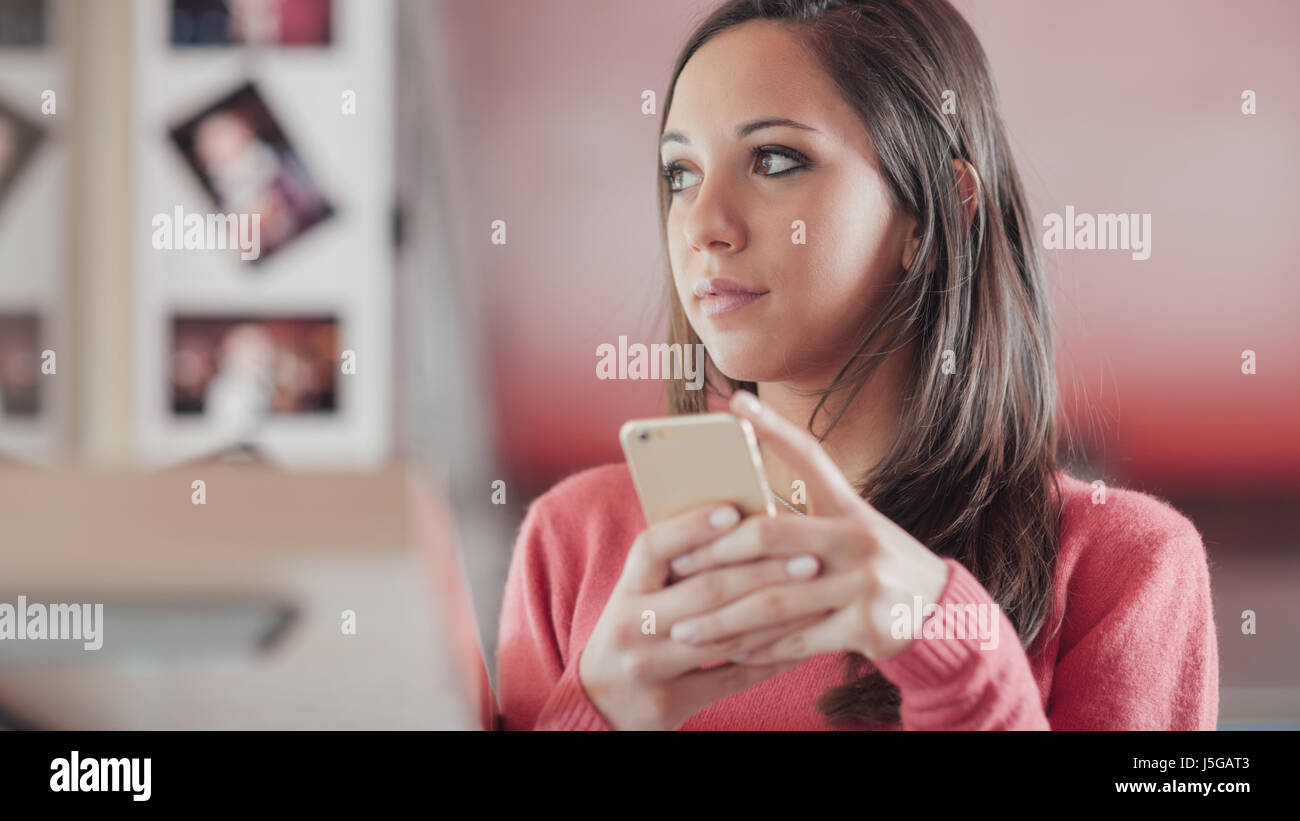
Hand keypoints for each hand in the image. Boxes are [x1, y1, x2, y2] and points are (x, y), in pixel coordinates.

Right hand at [578, 502, 827, 729]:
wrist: (597, 706)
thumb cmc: (633, 635)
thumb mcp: (638, 598)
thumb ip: (675, 569)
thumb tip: (741, 523)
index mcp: (625, 590)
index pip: (653, 547)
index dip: (693, 526)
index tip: (736, 510)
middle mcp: (631, 626)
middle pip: (704, 591)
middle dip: (763, 572)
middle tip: (810, 559)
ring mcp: (647, 667)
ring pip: (725, 637)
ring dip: (779, 618)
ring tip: (818, 600)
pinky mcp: (668, 703)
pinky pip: (730, 679)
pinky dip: (770, 661)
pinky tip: (804, 645)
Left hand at [667, 389, 950, 665]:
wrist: (944, 618)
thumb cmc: (875, 570)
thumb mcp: (853, 534)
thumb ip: (804, 526)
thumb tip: (729, 522)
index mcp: (851, 507)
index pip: (809, 456)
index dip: (773, 428)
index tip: (736, 402)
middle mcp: (859, 538)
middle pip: (771, 537)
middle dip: (714, 553)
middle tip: (675, 567)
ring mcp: (865, 583)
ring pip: (774, 600)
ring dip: (721, 619)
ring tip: (682, 630)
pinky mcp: (868, 627)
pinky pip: (796, 640)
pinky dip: (757, 649)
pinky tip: (727, 653)